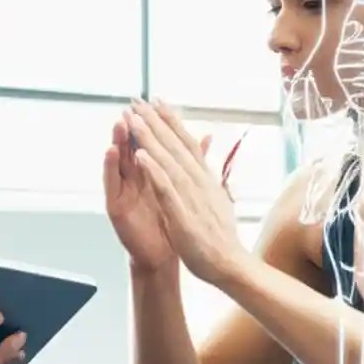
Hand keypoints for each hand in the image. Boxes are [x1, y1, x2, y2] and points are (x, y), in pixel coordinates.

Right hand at [103, 112, 210, 272]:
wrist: (164, 256)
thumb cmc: (172, 224)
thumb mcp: (185, 189)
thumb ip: (192, 161)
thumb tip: (205, 138)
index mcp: (152, 173)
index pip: (150, 142)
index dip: (152, 123)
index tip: (154, 102)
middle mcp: (135, 179)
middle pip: (132, 147)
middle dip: (132, 127)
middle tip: (132, 105)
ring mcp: (123, 191)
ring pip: (118, 161)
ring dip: (118, 141)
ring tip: (121, 122)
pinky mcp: (116, 207)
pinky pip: (111, 184)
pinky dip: (110, 167)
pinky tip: (111, 151)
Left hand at [124, 98, 250, 285]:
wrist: (229, 264)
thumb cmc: (221, 235)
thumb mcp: (218, 198)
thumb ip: (212, 174)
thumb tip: (212, 157)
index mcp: (205, 178)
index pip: (187, 142)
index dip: (171, 120)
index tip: (158, 101)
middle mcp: (199, 181)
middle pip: (174, 144)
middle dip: (155, 120)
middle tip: (137, 99)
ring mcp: (191, 196)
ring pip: (167, 160)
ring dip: (150, 138)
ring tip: (134, 118)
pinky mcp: (181, 213)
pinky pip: (164, 187)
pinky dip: (153, 169)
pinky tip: (139, 155)